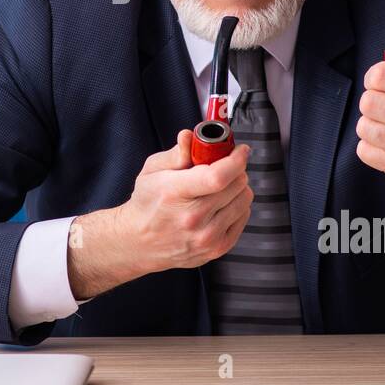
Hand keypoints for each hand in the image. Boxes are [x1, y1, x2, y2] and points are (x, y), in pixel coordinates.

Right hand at [67, 131, 251, 298]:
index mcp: (175, 194)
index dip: (235, 160)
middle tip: (223, 166)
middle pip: (236, 184)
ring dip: (237, 187)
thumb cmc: (147, 204)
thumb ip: (175, 153)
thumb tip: (189, 136)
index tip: (240, 150)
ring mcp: (207, 237)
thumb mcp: (152, 171)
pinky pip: (243, 216)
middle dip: (235, 169)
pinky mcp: (218, 248)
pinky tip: (221, 203)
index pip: (217, 176)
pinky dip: (237, 205)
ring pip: (244, 199)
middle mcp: (193, 218)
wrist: (139, 242)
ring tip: (219, 186)